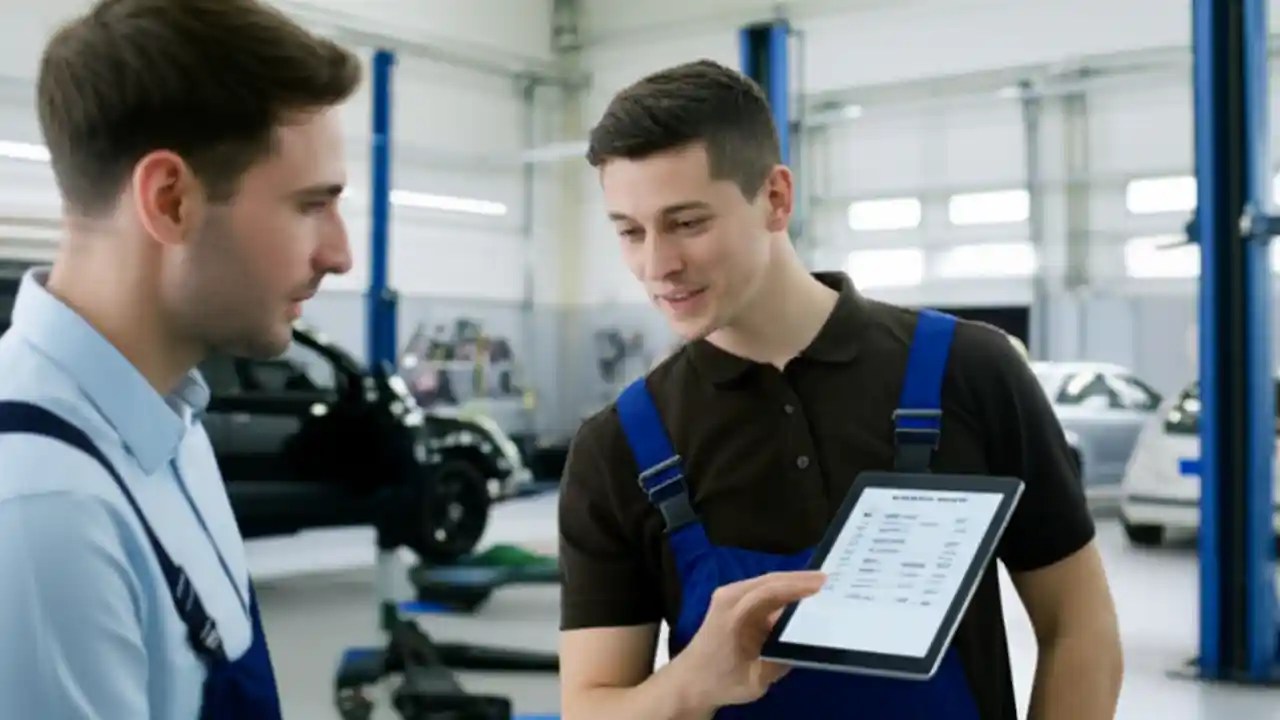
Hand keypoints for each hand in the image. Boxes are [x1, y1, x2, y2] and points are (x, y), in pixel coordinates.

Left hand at [674, 570, 825, 711]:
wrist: (691, 681)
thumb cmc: (721, 681)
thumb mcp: (756, 679)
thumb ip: (781, 659)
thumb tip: (806, 642)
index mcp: (732, 612)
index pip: (769, 591)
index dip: (797, 586)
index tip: (823, 584)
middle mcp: (730, 597)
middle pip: (770, 581)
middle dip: (800, 579)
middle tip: (829, 581)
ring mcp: (730, 596)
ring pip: (767, 583)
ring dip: (792, 583)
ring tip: (821, 586)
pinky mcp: (734, 601)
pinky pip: (763, 591)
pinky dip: (783, 591)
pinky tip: (800, 597)